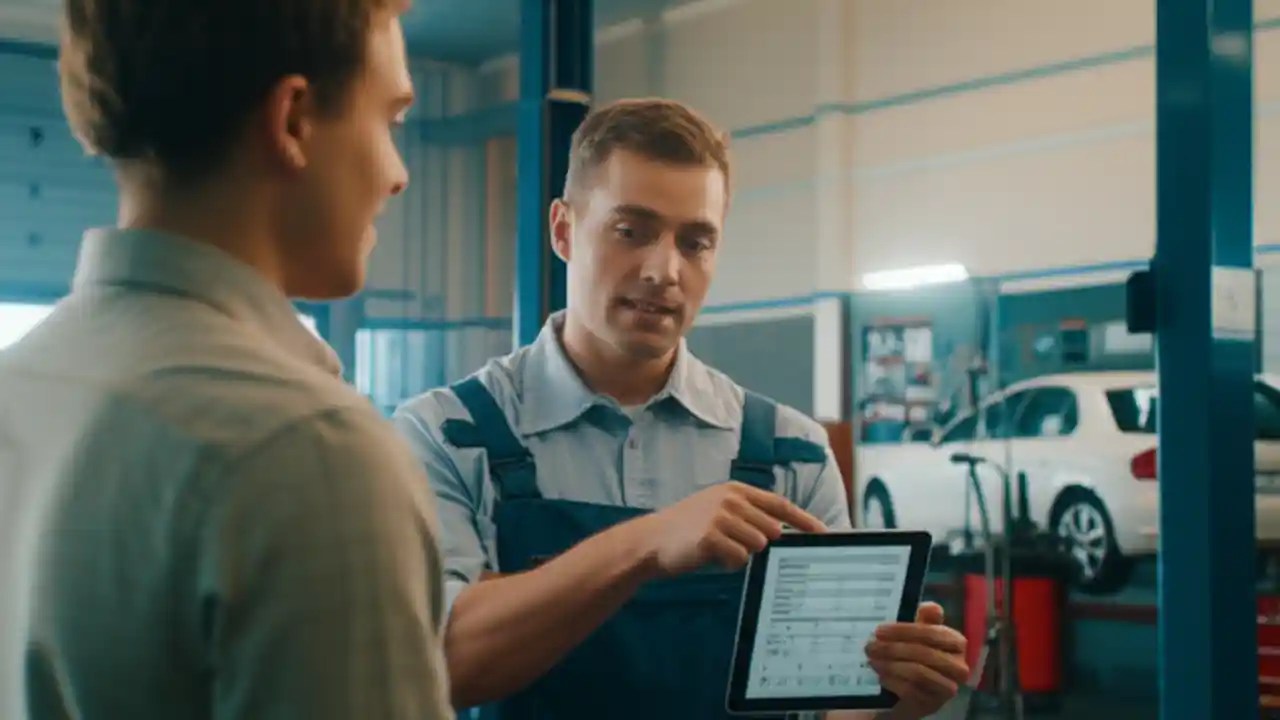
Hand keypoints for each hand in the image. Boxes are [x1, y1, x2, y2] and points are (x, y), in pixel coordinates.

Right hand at [634, 481, 826, 576]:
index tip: (823, 533)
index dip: (804, 519)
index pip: (780, 504)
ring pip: (757, 545)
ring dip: (742, 553)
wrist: (652, 540)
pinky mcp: (712, 536)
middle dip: (759, 543)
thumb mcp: (719, 510)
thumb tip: (781, 531)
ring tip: (717, 549)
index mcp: (736, 490)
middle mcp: (731, 499)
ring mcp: (721, 516)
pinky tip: (710, 556)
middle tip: (733, 545)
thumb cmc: (689, 528)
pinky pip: (739, 558)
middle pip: (772, 530)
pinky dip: (729, 563)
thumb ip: (749, 514)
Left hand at [866, 603, 968, 719]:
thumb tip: (930, 607)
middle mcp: (958, 667)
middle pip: (924, 653)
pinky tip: (881, 676)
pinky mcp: (934, 704)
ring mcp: (948, 688)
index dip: (903, 631)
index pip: (931, 633)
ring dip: (891, 665)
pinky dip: (893, 681)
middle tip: (870, 646)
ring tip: (872, 660)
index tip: (879, 631)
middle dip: (893, 649)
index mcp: (956, 643)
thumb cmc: (917, 655)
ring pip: (918, 673)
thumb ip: (925, 620)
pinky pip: (911, 691)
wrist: (914, 691)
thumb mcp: (919, 634)